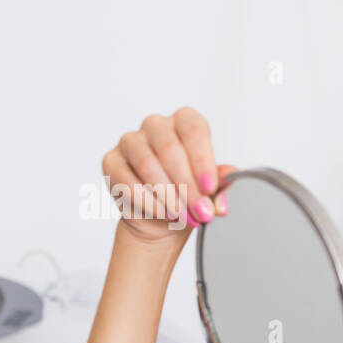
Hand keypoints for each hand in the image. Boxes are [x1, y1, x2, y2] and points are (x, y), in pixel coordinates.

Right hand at [102, 106, 236, 244]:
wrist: (165, 220)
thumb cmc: (191, 196)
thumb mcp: (211, 190)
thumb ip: (221, 180)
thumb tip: (231, 176)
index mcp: (185, 122)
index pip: (194, 130)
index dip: (202, 160)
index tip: (210, 188)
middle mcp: (156, 126)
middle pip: (169, 149)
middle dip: (187, 186)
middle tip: (201, 212)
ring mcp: (130, 141)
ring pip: (147, 163)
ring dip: (168, 195)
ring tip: (184, 216)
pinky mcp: (111, 161)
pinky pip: (127, 180)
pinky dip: (148, 201)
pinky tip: (163, 213)